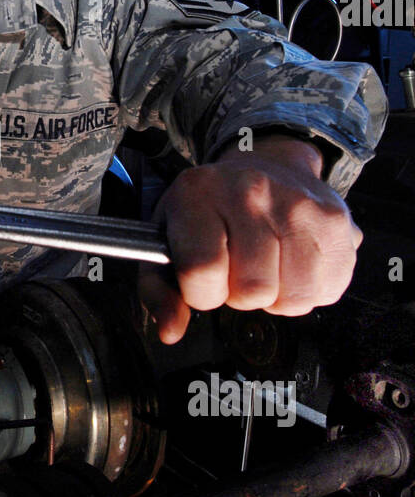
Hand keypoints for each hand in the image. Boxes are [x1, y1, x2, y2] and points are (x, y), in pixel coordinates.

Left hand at [138, 135, 362, 343]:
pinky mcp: (337, 222)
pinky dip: (310, 290)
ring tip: (268, 268)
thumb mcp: (168, 238)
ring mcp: (300, 205)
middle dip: (241, 295)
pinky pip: (328, 290)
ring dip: (278, 296)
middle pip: (252, 291)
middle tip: (239, 269)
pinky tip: (294, 265)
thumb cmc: (212, 209)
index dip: (202, 293)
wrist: (268, 165)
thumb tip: (171, 331)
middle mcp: (252, 193)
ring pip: (294, 298)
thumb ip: (159, 290)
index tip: (204, 280)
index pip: (202, 272)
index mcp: (199, 194)